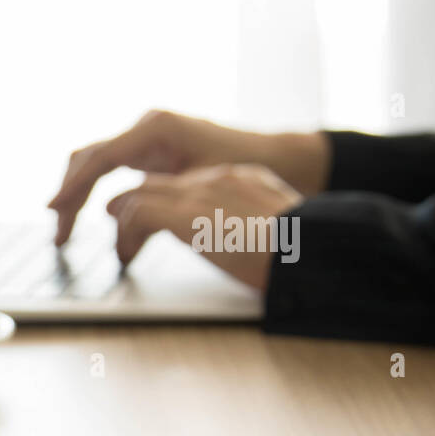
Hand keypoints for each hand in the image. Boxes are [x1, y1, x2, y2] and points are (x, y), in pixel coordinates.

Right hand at [47, 109, 327, 244]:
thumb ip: (153, 201)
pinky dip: (100, 195)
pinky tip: (100, 220)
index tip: (54, 212)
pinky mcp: (155, 153)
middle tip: (60, 234)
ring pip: (98, 166)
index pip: (99, 159)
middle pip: (90, 160)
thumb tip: (113, 215)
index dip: (73, 189)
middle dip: (70, 196)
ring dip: (81, 198)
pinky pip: (114, 171)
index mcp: (156, 129)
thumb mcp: (200, 188)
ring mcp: (150, 139)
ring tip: (69, 232)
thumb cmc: (250, 174)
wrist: (284, 163)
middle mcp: (148, 128)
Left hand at [106, 164, 302, 290]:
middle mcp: (217, 178)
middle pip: (155, 183)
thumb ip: (248, 225)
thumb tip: (235, 245)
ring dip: (123, 226)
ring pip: (139, 195)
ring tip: (122, 253)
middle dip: (132, 209)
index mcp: (240, 178)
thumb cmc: (301, 251)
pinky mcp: (187, 215)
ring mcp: (200, 194)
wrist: (311, 249)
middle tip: (124, 238)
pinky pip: (138, 213)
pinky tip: (126, 257)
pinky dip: (125, 235)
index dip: (161, 203)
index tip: (152, 228)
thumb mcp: (276, 229)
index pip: (185, 182)